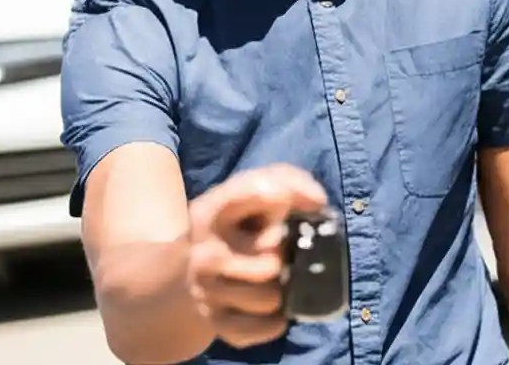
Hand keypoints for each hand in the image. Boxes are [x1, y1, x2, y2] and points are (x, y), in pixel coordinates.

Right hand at [186, 164, 328, 348]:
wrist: (191, 271)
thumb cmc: (238, 224)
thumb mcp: (253, 191)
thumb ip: (287, 181)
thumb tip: (316, 201)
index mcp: (210, 213)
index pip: (239, 199)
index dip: (268, 196)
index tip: (283, 198)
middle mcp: (205, 254)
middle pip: (269, 262)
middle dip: (284, 255)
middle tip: (281, 249)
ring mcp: (208, 293)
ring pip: (271, 298)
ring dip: (282, 289)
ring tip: (275, 277)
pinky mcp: (218, 324)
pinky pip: (267, 327)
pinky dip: (276, 319)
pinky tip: (268, 304)